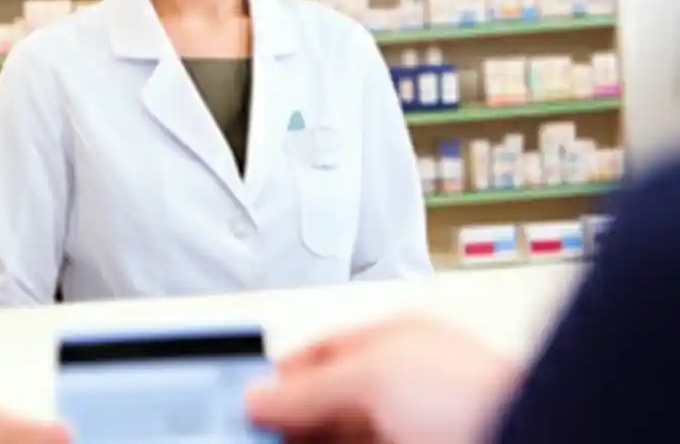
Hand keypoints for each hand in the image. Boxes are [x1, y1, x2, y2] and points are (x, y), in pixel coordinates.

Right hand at [246, 316, 521, 443]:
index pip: (322, 353)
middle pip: (323, 402)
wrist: (532, 439)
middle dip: (285, 415)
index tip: (246, 396)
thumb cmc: (480, 398)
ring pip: (335, 434)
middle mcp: (401, 390)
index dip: (281, 374)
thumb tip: (260, 394)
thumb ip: (311, 384)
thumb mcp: (375, 375)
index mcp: (397, 345)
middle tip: (247, 430)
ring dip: (297, 439)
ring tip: (263, 443)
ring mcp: (405, 430)